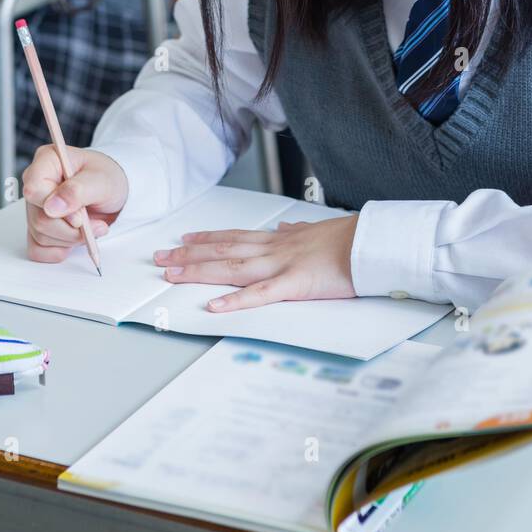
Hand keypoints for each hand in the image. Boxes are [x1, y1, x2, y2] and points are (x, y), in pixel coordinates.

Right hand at [21, 144, 128, 262]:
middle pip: (39, 219)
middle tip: (95, 225)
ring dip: (70, 239)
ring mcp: (34, 207)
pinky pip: (37, 249)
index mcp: (47, 161)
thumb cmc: (107, 178)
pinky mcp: (37, 227)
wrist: (114, 192)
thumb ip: (78, 190)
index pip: (33, 190)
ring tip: (90, 227)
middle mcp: (35, 183)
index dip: (55, 208)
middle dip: (70, 229)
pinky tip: (74, 239)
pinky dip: (59, 250)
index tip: (80, 217)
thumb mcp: (102, 180)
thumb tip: (52, 207)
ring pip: (40, 235)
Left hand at [154, 215, 358, 311]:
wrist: (371, 243)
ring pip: (232, 267)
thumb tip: (285, 227)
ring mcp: (282, 265)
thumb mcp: (317, 230)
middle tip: (160, 257)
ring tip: (171, 273)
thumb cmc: (350, 239)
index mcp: (280, 239)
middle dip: (189, 254)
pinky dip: (235, 300)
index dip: (207, 237)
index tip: (185, 238)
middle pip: (224, 250)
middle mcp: (274, 249)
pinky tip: (214, 305)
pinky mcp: (295, 284)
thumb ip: (298, 231)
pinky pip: (260, 294)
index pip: (235, 236)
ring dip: (199, 270)